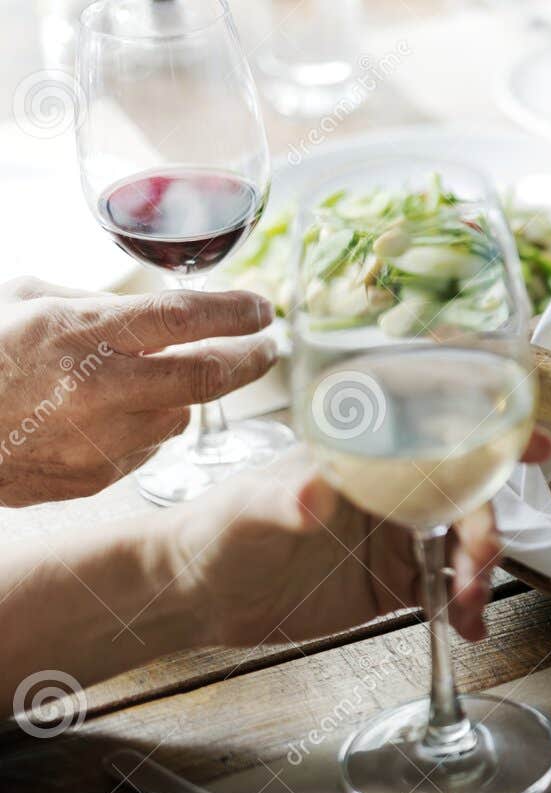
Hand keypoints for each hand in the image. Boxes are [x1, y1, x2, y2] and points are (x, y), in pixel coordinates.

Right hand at [0, 277, 276, 505]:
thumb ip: (95, 303)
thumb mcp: (24, 300)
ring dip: (185, 395)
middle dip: (251, 359)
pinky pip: (146, 447)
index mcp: (81, 331)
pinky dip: (146, 427)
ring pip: (180, 415)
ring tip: (167, 377)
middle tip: (266, 347)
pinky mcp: (96, 475)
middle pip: (210, 375)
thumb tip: (158, 308)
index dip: (236, 312)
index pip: (186, 317)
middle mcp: (100, 388)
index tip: (262, 309)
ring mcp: (100, 438)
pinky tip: (117, 414)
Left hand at [165, 434, 550, 647]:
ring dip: (479, 575)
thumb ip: (287, 497)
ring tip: (468, 609)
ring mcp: (398, 538)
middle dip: (486, 531)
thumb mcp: (251, 509)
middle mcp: (391, 491)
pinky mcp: (396, 583)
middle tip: (479, 566)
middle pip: (467, 499)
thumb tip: (314, 492)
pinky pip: (449, 591)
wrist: (197, 595)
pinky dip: (466, 609)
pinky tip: (467, 628)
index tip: (535, 444)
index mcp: (366, 456)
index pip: (438, 437)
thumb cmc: (217, 529)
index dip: (493, 438)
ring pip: (465, 547)